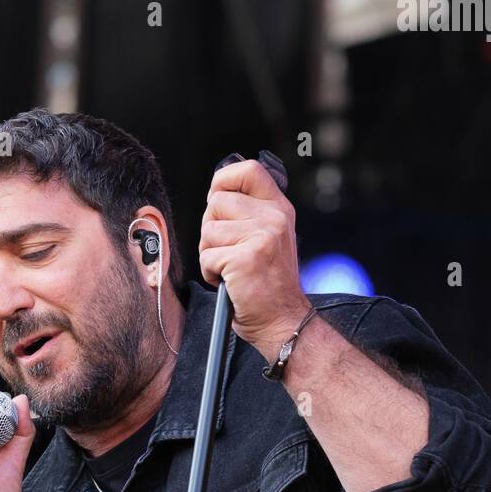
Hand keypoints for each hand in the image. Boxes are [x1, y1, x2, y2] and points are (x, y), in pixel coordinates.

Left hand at [198, 157, 308, 359]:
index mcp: (279, 209)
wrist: (283, 321)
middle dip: (211, 229)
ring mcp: (262, 237)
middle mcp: (274, 218)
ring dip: (210, 254)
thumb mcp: (269, 238)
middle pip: (217, 202)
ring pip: (208, 231)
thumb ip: (250, 213)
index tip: (217, 199)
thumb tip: (216, 192)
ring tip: (232, 269)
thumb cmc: (269, 284)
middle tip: (229, 251)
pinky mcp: (246, 258)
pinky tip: (230, 282)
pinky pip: (207, 257)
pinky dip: (211, 274)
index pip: (248, 170)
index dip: (223, 180)